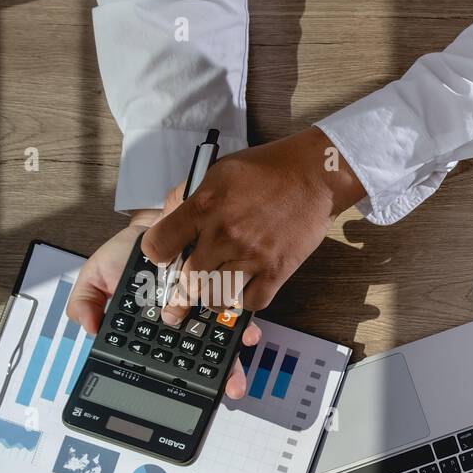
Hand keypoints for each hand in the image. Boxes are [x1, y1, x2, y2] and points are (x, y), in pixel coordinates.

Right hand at [66, 209, 261, 399]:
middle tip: (224, 392)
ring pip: (219, 345)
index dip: (175, 376)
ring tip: (236, 379)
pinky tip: (246, 335)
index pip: (164, 360)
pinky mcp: (221, 296)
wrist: (158, 226)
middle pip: (198, 360)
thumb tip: (88, 329)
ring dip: (232, 363)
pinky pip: (235, 315)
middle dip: (213, 380)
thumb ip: (87, 301)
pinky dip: (242, 327)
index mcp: (153, 329)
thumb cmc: (127, 254)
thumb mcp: (95, 275)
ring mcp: (202, 313)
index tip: (184, 390)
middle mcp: (181, 326)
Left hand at [143, 126, 364, 327]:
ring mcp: (251, 256)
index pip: (158, 245)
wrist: (314, 175)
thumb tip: (169, 221)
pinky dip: (246, 299)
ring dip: (214, 295)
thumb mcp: (217, 172)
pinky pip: (252, 303)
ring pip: (217, 296)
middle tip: (192, 282)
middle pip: (188, 279)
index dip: (158, 254)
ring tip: (218, 287)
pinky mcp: (277, 271)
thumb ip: (190, 198)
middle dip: (187, 284)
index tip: (166, 257)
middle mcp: (224, 235)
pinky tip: (246, 287)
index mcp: (203, 207)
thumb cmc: (267, 170)